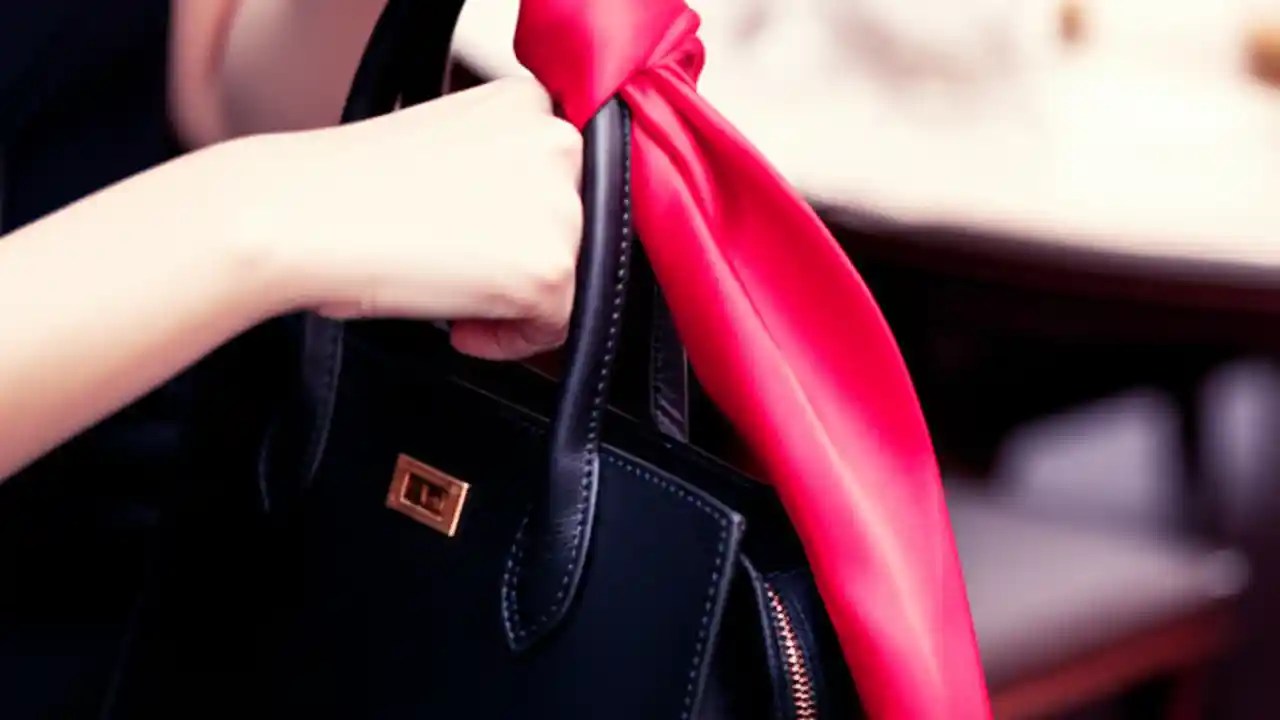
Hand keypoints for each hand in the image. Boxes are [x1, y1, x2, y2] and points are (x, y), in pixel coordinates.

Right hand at [228, 77, 582, 359]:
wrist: (298, 216)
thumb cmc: (343, 186)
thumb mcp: (443, 149)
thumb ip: (497, 171)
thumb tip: (517, 225)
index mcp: (526, 103)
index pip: (555, 179)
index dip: (515, 219)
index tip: (477, 237)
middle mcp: (555, 144)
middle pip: (568, 228)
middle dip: (513, 257)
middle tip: (455, 270)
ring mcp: (558, 208)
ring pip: (564, 277)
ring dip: (511, 299)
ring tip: (450, 293)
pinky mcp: (550, 270)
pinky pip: (553, 327)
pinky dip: (509, 340)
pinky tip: (460, 326)